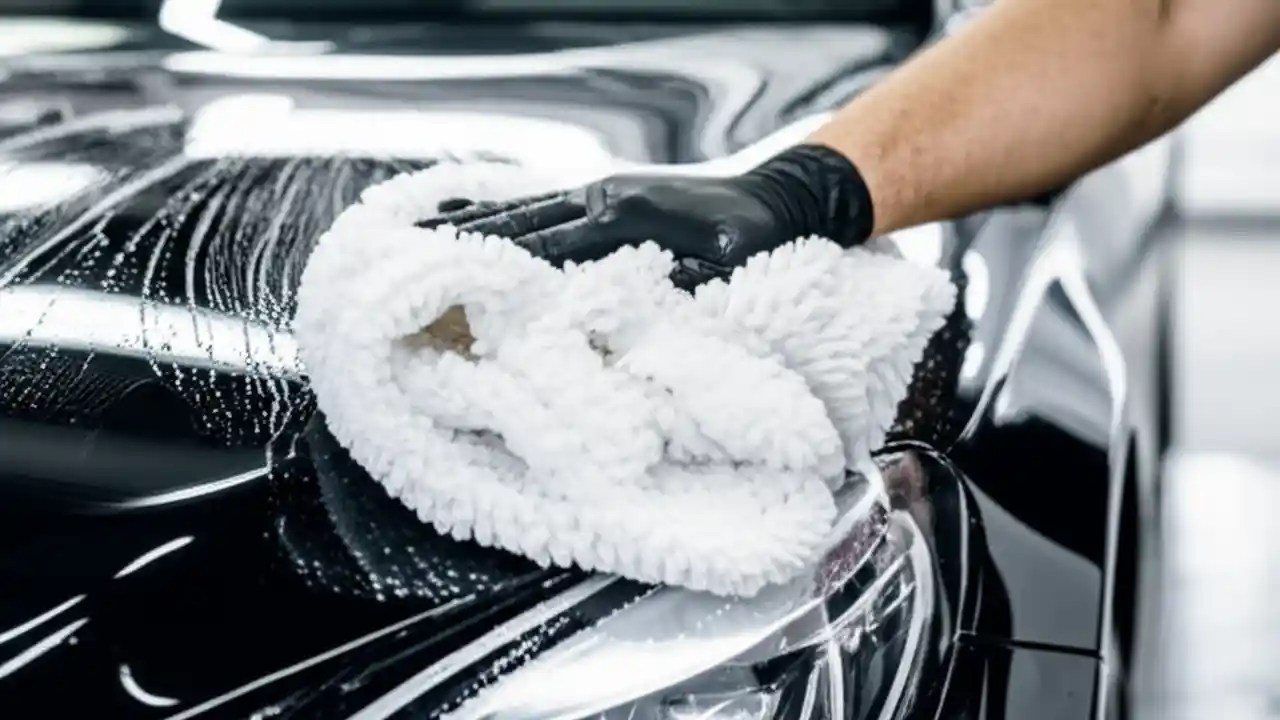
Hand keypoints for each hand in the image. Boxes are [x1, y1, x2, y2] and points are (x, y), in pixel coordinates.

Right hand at [421, 144, 874, 286]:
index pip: (545, 255)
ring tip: (412, 236)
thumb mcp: (721, 276)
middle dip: (460, 248)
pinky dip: (499, 210)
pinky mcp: (606, 191)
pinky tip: (467, 217)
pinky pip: (541, 202)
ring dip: (468, 226)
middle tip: (402, 262)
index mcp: (623, 221)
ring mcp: (601, 191)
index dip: (495, 278)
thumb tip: (616, 329)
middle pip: (518, 228)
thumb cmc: (755, 242)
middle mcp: (602, 199)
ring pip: (522, 210)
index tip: (445, 296)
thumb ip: (667, 298)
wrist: (784, 194)